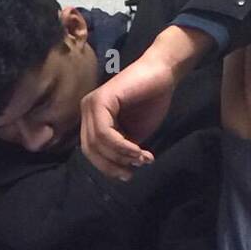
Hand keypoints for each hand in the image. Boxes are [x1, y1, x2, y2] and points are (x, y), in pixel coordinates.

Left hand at [79, 51, 170, 179]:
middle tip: (133, 171)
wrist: (163, 75)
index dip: (108, 167)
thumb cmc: (151, 102)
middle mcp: (87, 111)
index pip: (91, 152)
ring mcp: (92, 104)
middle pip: (90, 150)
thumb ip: (121, 150)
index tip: (129, 174)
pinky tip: (137, 150)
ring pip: (97, 143)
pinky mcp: (101, 99)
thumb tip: (118, 171)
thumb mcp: (133, 134)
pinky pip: (104, 133)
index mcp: (92, 119)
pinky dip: (121, 146)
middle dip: (112, 165)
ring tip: (140, 158)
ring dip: (121, 156)